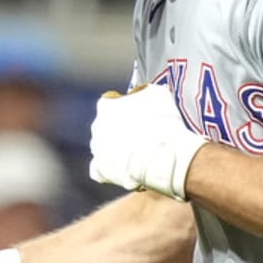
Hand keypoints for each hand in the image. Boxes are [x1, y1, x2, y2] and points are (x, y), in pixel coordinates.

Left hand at [89, 83, 207, 200]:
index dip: (127, 105)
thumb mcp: (159, 94)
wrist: (166, 156)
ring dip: (116, 147)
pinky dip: (110, 167)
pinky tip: (123, 167)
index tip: (139, 111)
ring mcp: (97, 150)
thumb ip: (145, 91)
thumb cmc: (164, 122)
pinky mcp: (101, 170)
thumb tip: (144, 93)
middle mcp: (96, 127)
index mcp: (105, 106)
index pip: (112, 101)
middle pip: (107, 125)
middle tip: (142, 133)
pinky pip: (100, 168)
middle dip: (121, 127)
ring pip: (103, 146)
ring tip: (138, 152)